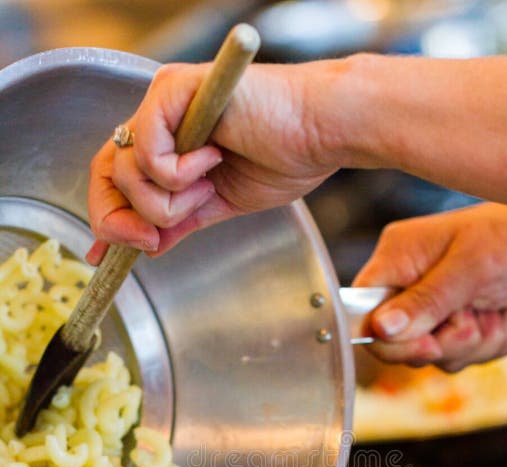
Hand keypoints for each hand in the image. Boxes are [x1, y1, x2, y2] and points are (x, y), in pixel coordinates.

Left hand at [87, 61, 339, 261]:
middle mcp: (159, 117)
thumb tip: (145, 247)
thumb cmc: (285, 156)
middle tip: (151, 238)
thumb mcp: (219, 204)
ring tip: (208, 185)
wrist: (320, 134)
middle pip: (104, 173)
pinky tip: (213, 160)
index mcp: (168, 140)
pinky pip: (147, 152)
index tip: (113, 253)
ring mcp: (163, 102)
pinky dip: (178, 174)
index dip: (110, 218)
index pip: (115, 180)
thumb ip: (179, 221)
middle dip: (120, 218)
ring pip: (126, 171)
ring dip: (169, 199)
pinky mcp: (173, 91)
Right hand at [354, 203, 506, 370]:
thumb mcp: (470, 268)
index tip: (431, 345)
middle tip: (475, 316)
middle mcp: (405, 286)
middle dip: (450, 340)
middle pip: (402, 346)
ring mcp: (428, 309)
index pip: (364, 315)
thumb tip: (381, 328)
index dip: (392, 342)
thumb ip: (426, 300)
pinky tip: (504, 311)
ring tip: (497, 306)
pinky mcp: (452, 326)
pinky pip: (465, 358)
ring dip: (479, 340)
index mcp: (395, 260)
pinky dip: (493, 341)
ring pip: (440, 358)